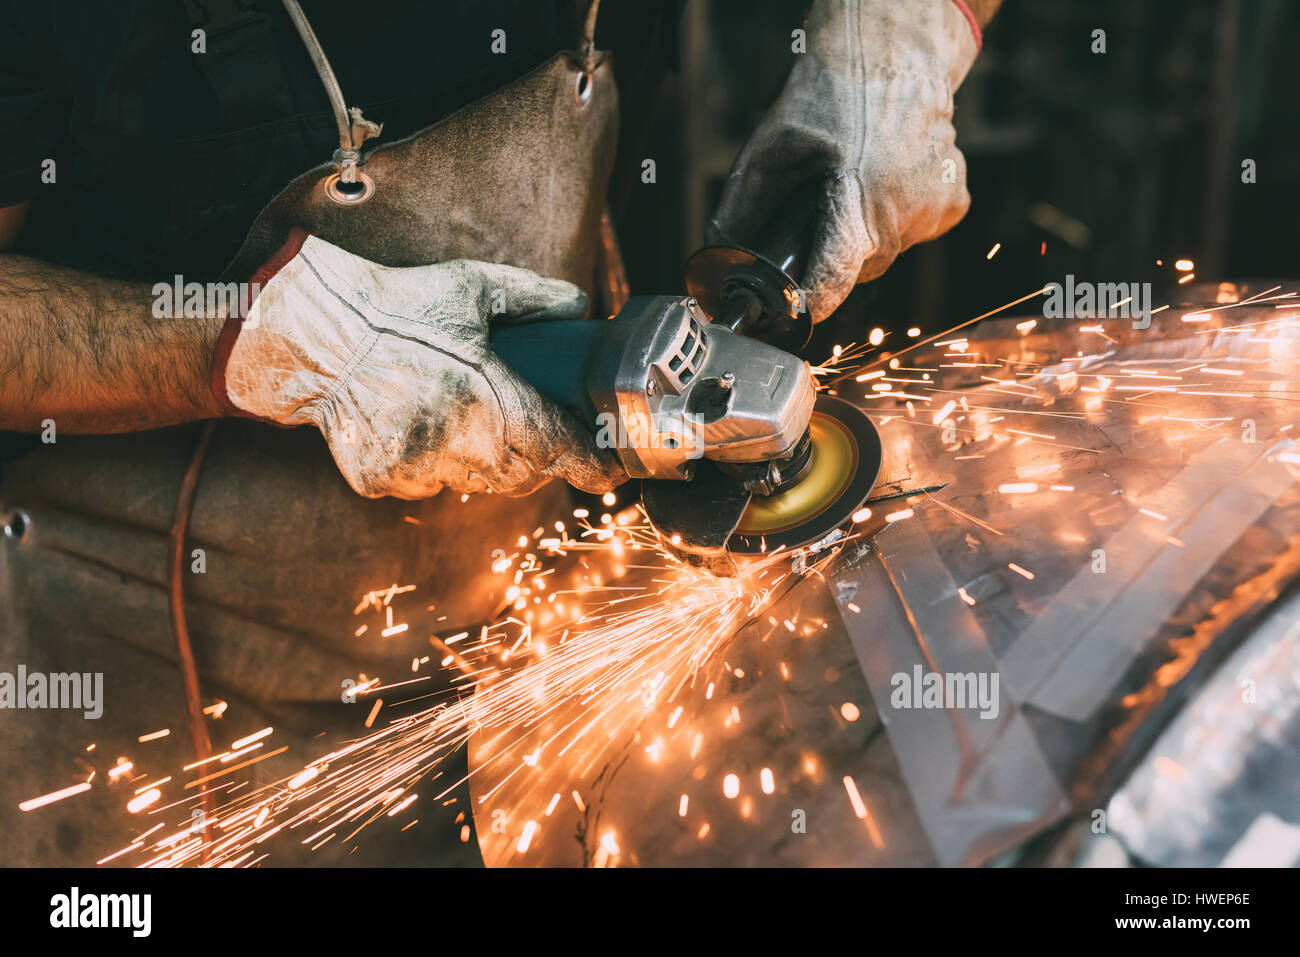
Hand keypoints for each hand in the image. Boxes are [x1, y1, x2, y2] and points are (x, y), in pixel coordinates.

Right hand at [213, 232, 625, 498]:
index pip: (562, 452)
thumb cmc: (397, 308)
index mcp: (495, 403)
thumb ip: (533, 298)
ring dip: (483, 461)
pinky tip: (415, 422)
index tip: (608, 471)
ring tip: (464, 415)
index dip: (592, 466)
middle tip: (529, 426)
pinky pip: (424, 483)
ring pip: (474, 483)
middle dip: (536, 458)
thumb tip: (577, 305)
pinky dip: (430, 462)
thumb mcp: (473, 288)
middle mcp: (462, 447)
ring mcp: (420, 469)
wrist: (313, 334)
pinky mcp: (383, 480)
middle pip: (523, 475)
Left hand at [707, 0, 979, 322]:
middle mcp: (902, 213)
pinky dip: (893, 218)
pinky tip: (884, 178)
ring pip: (882, 254)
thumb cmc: (831, 95)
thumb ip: (741, 213)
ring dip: (861, 234)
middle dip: (830, 255)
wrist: (895, 54)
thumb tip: (719, 263)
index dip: (804, 303)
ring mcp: (933, 211)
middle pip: (855, 272)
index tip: (786, 308)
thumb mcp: (769, 150)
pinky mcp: (953, 206)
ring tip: (852, 182)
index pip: (831, 282)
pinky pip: (912, 235)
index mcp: (857, 200)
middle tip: (817, 211)